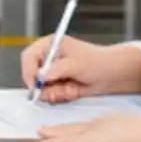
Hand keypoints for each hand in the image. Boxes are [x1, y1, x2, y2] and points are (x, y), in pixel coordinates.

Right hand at [20, 36, 140, 103]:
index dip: (28, 71)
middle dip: (45, 87)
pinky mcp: (58, 85)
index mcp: (50, 45)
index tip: (35, 85)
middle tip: (58, 91)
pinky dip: (62, 96)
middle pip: (32, 76)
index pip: (28, 57)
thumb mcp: (75, 64)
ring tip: (72, 88)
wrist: (112, 75)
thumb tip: (40, 76)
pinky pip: (51, 95)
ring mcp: (53, 73)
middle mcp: (48, 59)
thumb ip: (56, 69)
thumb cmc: (97, 62)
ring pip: (42, 89)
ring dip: (56, 92)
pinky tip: (74, 91)